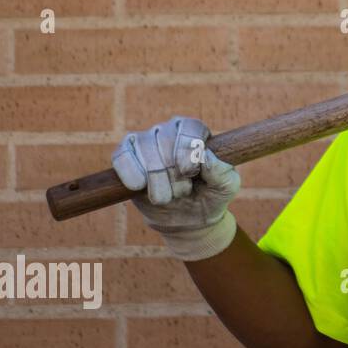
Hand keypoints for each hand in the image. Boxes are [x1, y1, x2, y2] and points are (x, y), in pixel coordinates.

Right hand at [111, 115, 240, 260]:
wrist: (187, 219)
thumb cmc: (210, 196)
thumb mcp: (226, 187)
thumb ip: (222, 171)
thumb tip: (204, 156)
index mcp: (196, 130)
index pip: (189, 127)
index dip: (187, 150)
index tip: (190, 174)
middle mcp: (169, 130)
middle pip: (165, 140)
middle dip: (173, 174)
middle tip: (182, 192)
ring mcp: (145, 141)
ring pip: (144, 149)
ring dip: (156, 181)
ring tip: (167, 196)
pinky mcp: (125, 156)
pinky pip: (121, 156)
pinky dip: (131, 175)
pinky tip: (139, 187)